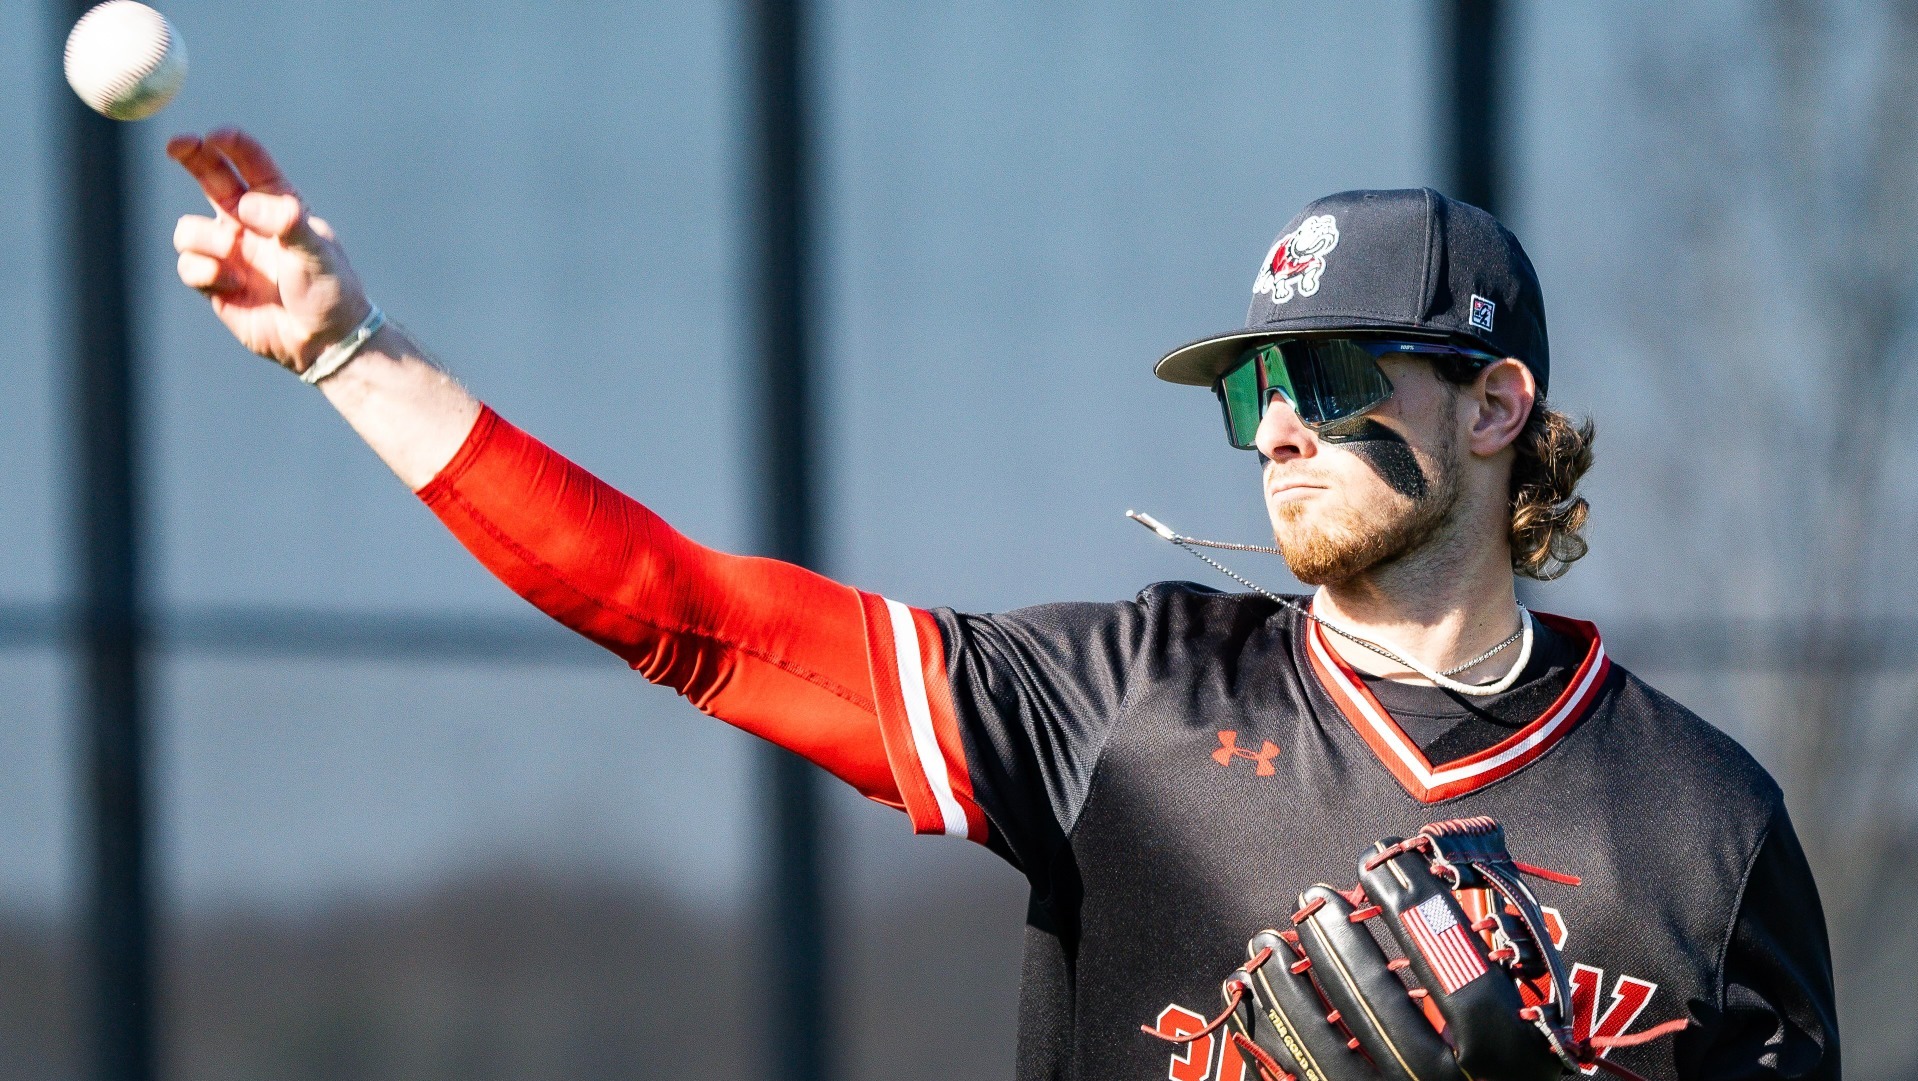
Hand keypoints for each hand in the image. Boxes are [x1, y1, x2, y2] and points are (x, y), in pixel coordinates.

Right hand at [168, 128, 370, 373]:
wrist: (324, 341)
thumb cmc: (329, 291)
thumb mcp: (316, 253)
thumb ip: (287, 224)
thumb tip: (249, 204)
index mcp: (280, 206)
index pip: (253, 165)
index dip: (233, 145)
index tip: (217, 135)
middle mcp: (250, 224)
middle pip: (211, 179)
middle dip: (192, 157)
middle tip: (176, 144)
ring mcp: (230, 252)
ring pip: (189, 229)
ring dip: (204, 239)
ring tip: (233, 257)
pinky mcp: (215, 282)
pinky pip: (188, 265)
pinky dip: (203, 272)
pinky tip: (231, 285)